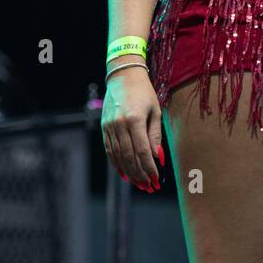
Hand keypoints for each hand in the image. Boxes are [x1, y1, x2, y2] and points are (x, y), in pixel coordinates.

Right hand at [101, 67, 163, 192]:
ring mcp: (109, 127)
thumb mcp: (155, 112)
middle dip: (140, 174)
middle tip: (149, 187)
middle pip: (129, 157)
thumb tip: (158, 158)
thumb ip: (155, 136)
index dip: (149, 168)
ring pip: (118, 156)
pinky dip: (117, 164)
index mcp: (134, 119)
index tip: (156, 179)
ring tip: (139, 184)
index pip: (142, 151)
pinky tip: (125, 174)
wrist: (123, 76)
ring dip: (129, 173)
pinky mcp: (104, 128)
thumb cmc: (144, 93)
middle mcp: (119, 124)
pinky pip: (110, 150)